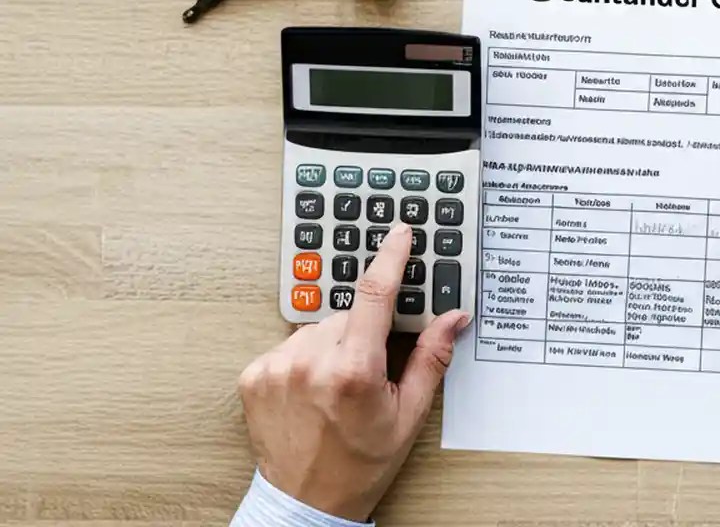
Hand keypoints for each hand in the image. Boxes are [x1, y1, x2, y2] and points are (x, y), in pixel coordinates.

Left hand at [238, 223, 470, 520]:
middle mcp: (310, 363)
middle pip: (348, 315)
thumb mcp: (409, 415)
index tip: (399, 233)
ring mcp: (277, 367)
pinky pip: (289, 345)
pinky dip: (304, 359)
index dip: (390, 256)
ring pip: (317, 328)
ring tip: (337, 388)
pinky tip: (312, 390)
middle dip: (363, 333)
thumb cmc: (359, 463)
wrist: (305, 501)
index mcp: (354, 371)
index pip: (375, 294)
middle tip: (369, 373)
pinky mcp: (254, 375)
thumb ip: (431, 359)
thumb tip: (452, 318)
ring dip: (332, 345)